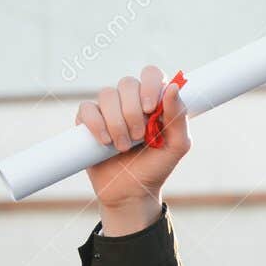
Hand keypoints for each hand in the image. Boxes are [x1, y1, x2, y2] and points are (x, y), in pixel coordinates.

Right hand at [75, 66, 189, 215]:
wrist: (131, 192)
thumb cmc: (156, 166)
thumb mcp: (176, 146)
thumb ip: (179, 117)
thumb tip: (172, 87)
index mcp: (153, 100)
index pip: (150, 73)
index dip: (149, 85)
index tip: (150, 109)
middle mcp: (130, 100)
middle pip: (127, 83)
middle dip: (133, 112)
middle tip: (139, 137)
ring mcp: (108, 109)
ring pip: (107, 95)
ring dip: (117, 123)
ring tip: (123, 147)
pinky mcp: (88, 120)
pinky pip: (87, 108)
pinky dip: (96, 124)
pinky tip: (105, 142)